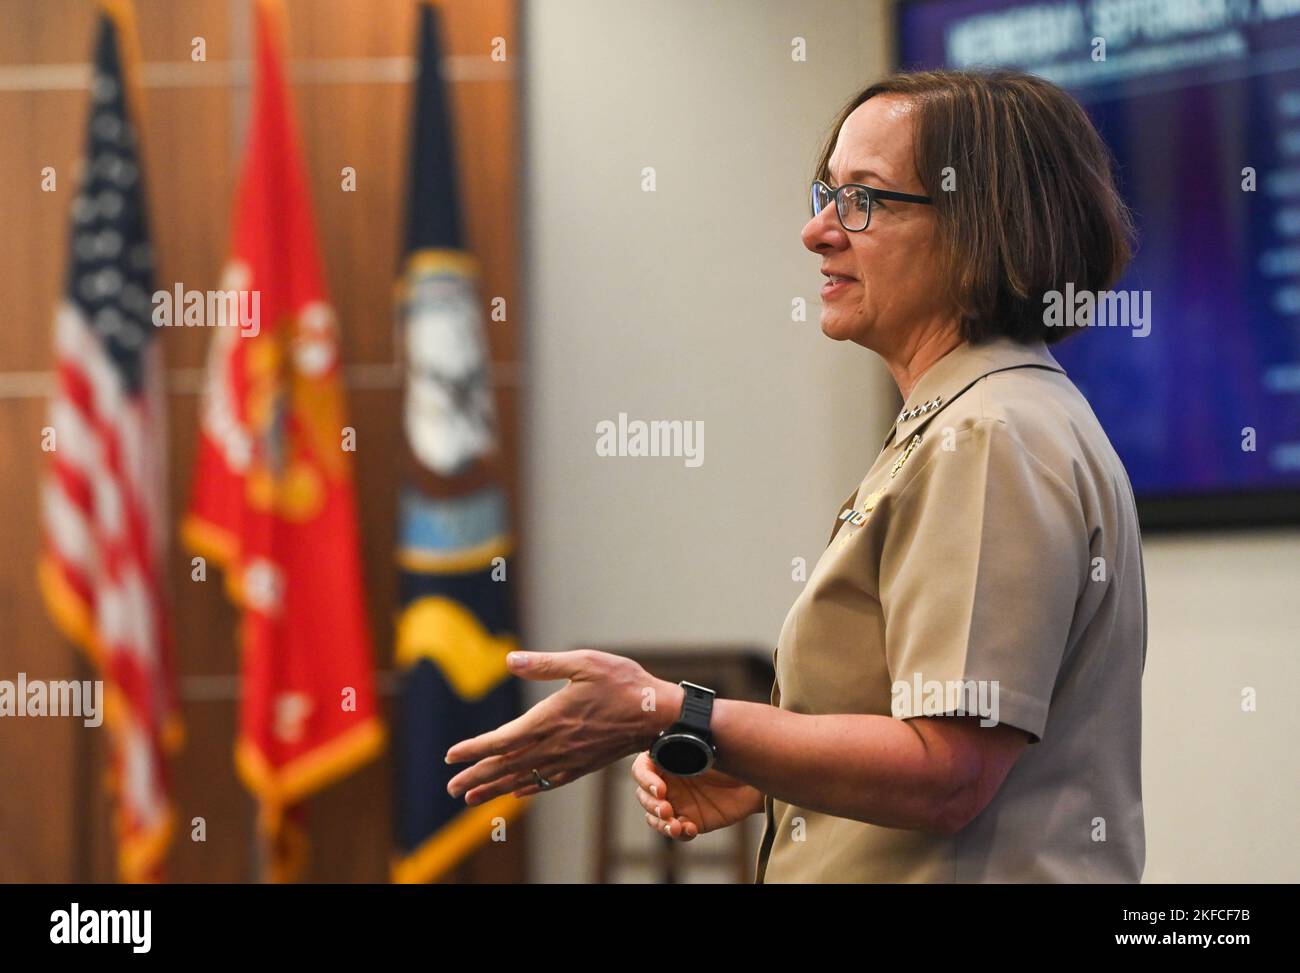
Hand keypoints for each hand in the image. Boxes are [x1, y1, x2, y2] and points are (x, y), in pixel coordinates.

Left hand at [444, 650, 682, 805]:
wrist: (658, 715)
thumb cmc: (624, 684)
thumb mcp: (585, 663)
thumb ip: (545, 664)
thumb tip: (510, 660)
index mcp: (551, 719)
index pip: (503, 740)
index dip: (475, 749)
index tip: (451, 756)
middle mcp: (556, 745)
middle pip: (507, 766)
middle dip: (476, 776)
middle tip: (452, 788)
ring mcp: (570, 759)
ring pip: (524, 778)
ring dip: (495, 788)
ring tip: (471, 798)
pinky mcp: (584, 765)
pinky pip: (549, 782)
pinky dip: (528, 788)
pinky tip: (517, 792)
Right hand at [631, 751, 763, 840]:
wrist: (754, 779)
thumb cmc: (730, 756)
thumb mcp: (708, 747)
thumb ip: (688, 747)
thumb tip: (674, 741)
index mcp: (665, 760)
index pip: (642, 770)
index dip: (646, 780)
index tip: (660, 789)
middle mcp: (666, 782)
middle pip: (643, 796)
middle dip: (652, 805)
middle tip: (667, 810)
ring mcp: (676, 803)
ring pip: (654, 818)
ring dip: (661, 824)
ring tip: (675, 827)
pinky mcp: (689, 820)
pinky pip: (677, 831)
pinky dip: (680, 833)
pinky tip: (690, 829)